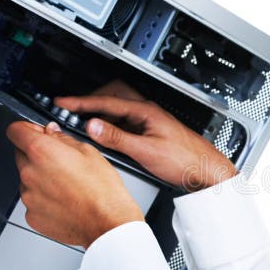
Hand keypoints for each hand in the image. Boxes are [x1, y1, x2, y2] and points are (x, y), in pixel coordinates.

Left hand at [7, 121, 144, 247]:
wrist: (107, 223)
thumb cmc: (103, 191)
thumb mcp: (90, 152)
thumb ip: (63, 139)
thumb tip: (52, 134)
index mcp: (42, 152)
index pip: (16, 131)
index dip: (27, 129)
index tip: (37, 133)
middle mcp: (29, 173)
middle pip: (21, 155)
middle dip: (37, 155)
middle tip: (61, 162)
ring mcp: (28, 196)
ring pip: (28, 179)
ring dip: (41, 178)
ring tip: (68, 185)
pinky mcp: (32, 215)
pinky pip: (33, 200)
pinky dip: (45, 198)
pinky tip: (65, 200)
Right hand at [55, 82, 235, 190]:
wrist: (207, 171)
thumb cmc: (185, 161)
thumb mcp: (146, 151)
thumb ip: (117, 138)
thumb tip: (93, 125)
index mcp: (146, 111)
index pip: (107, 101)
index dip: (81, 102)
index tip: (62, 103)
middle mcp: (148, 112)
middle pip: (112, 97)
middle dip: (90, 102)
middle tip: (70, 110)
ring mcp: (150, 122)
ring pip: (119, 110)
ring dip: (101, 114)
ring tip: (82, 123)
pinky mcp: (152, 133)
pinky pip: (125, 122)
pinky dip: (111, 126)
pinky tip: (105, 137)